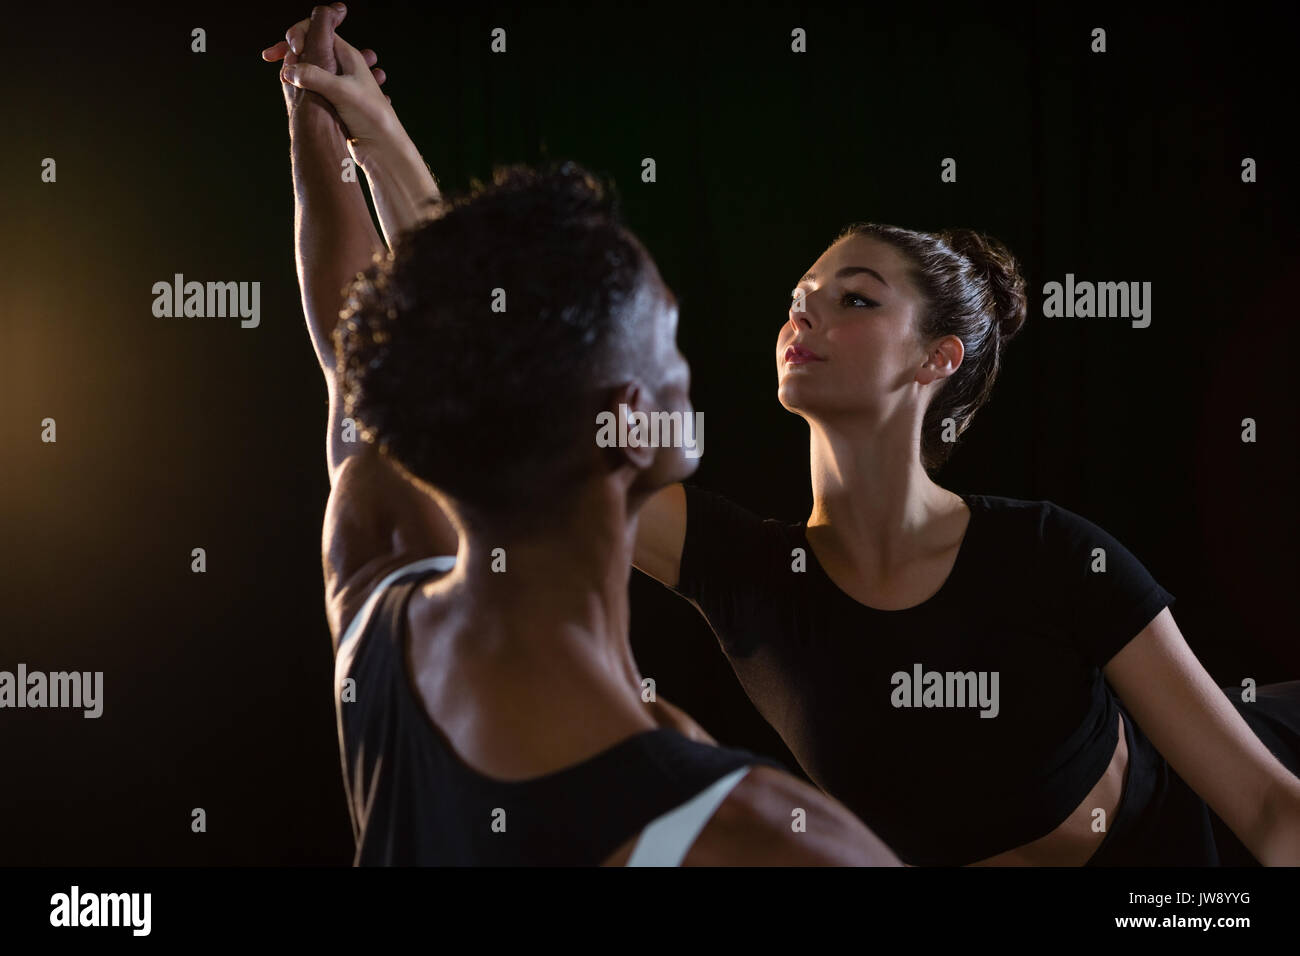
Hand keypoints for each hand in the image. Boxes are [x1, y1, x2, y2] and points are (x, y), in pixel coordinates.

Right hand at [261, 3, 387, 125]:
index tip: (290, 48)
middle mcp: (342, 66)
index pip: (318, 30)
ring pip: (308, 66)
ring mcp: (336, 83)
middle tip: (270, 56)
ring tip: (280, 75)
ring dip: (292, 66)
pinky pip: (309, 84)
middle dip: (290, 48)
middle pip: (310, 46)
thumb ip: (315, 77)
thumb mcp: (342, 92)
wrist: (383, 148)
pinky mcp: (332, 100)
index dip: (300, 33)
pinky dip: (297, 83)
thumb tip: (289, 70)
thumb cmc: (371, 117)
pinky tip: (288, 89)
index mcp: (348, 56)